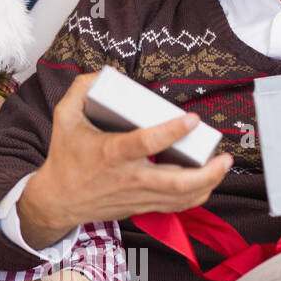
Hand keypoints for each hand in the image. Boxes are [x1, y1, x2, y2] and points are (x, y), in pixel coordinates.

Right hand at [19, 71, 232, 246]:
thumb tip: (104, 74)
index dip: (173, 131)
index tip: (192, 119)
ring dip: (208, 182)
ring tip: (222, 165)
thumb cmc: (65, 158)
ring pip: (182, 196)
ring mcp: (138, 195)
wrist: (59, 199)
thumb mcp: (64, 117)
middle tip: (222, 154)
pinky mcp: (142, 205)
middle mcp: (129, 178)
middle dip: (207, 171)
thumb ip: (81, 90)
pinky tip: (207, 181)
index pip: (146, 143)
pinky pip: (177, 205)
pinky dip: (197, 195)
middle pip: (176, 181)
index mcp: (111, 153)